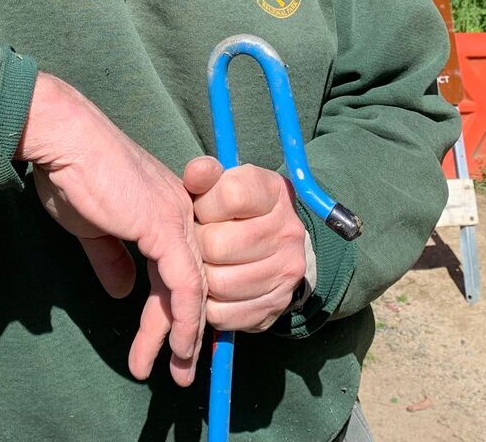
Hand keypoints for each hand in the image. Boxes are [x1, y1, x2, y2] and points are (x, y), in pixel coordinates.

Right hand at [17, 73, 205, 385]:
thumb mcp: (92, 227)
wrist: (64, 140)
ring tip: (178, 374)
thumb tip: (124, 292)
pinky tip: (181, 348)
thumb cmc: (71, 174)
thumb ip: (112, 259)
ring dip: (184, 338)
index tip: (169, 346)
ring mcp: (177, 219)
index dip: (174, 311)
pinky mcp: (166, 228)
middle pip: (190, 284)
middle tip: (183, 373)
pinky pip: (185, 286)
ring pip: (193, 291)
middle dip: (185, 333)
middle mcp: (181, 213)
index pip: (179, 269)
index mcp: (165, 210)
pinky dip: (186, 320)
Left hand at [183, 157, 309, 332]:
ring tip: (204, 264)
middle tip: (197, 243)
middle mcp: (288, 231)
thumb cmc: (235, 212)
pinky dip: (210, 305)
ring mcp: (286, 272)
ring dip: (202, 277)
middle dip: (197, 245)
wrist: (274, 247)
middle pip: (218, 245)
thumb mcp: (223, 184)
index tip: (201, 210)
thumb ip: (205, 175)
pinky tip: (213, 289)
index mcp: (275, 193)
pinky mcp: (276, 306)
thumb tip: (196, 172)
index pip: (232, 195)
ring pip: (218, 283)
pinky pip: (224, 314)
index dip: (204, 205)